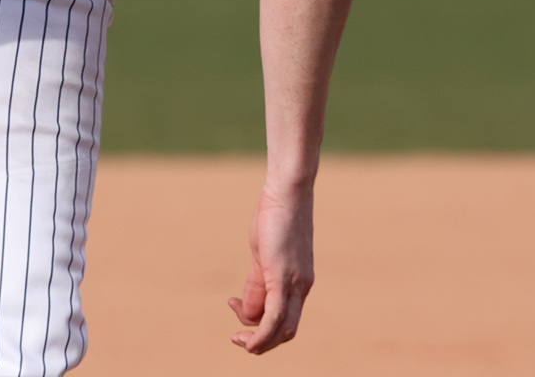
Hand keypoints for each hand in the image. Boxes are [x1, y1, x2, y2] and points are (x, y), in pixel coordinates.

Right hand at [227, 185, 314, 353]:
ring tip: (236, 338)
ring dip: (259, 342)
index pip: (283, 317)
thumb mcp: (264, 254)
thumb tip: (244, 305)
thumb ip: (257, 281)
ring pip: (282, 330)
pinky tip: (245, 339)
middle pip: (286, 331)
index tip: (232, 303)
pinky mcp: (284, 277)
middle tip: (236, 335)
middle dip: (261, 340)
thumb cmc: (275, 217)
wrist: (288, 193)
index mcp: (300, 282)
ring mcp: (296, 283)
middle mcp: (302, 287)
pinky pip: (275, 317)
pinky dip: (260, 334)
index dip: (256, 322)